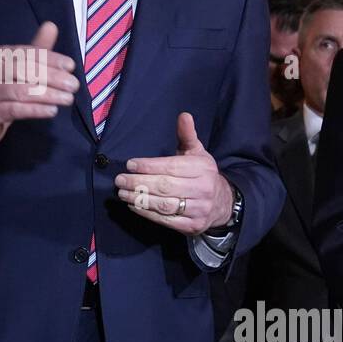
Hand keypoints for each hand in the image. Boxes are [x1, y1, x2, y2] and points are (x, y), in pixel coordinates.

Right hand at [0, 21, 77, 153]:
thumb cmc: (0, 91)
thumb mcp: (17, 69)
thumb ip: (35, 50)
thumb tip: (51, 25)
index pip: (26, 54)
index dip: (50, 59)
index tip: (71, 66)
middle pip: (25, 71)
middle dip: (53, 78)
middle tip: (73, 85)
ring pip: (21, 90)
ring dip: (48, 95)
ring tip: (67, 99)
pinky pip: (15, 110)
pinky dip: (36, 110)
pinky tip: (52, 111)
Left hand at [115, 112, 233, 233]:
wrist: (222, 203)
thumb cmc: (202, 174)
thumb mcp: (197, 153)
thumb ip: (187, 135)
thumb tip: (184, 115)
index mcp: (202, 168)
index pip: (171, 166)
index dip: (148, 166)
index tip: (130, 164)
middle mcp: (202, 188)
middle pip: (165, 186)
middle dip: (139, 182)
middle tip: (120, 180)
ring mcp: (198, 209)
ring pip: (164, 204)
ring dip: (139, 199)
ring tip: (123, 193)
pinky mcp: (192, 226)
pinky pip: (166, 220)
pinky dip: (147, 213)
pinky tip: (134, 206)